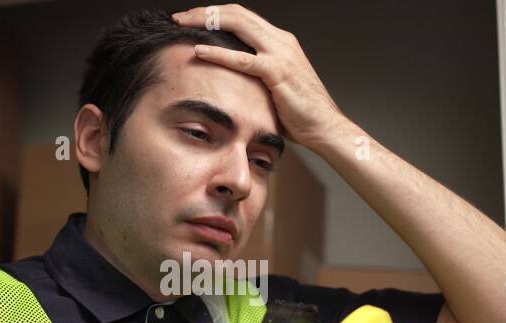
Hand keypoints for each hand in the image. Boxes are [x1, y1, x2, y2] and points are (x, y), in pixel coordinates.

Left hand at [172, 4, 345, 149]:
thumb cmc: (300, 113)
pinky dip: (219, 53)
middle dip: (206, 12)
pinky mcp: (278, 72)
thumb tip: (231, 80)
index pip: (243, 17)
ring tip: (184, 24)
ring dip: (208, 22)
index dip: (217, 14)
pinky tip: (199, 51)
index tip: (193, 19)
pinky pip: (243, 59)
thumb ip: (256, 75)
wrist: (325, 126)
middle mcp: (280, 40)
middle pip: (237, 13)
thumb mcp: (275, 86)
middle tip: (180, 16)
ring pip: (239, 25)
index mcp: (279, 41)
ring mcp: (280, 54)